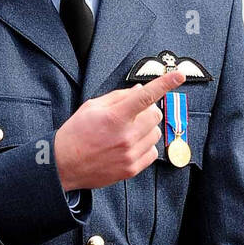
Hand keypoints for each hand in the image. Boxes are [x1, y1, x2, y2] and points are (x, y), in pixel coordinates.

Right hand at [53, 69, 185, 190]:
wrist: (64, 165)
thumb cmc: (76, 134)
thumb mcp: (92, 107)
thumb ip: (118, 97)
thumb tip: (140, 90)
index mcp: (114, 117)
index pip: (146, 96)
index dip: (165, 83)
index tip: (179, 76)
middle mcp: (125, 136)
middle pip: (155, 115)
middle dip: (147, 111)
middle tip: (131, 115)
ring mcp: (130, 154)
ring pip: (156, 133)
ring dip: (146, 129)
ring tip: (126, 133)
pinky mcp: (132, 169)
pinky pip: (153, 152)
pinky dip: (145, 146)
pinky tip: (129, 146)